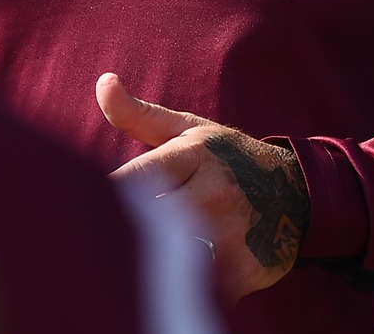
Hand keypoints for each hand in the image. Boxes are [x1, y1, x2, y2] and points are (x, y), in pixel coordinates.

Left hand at [97, 72, 308, 299]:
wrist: (298, 192)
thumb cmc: (228, 159)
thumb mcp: (190, 131)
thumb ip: (138, 115)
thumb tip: (102, 82)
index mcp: (193, 155)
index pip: (138, 177)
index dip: (105, 195)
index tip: (75, 205)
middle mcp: (212, 192)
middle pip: (149, 223)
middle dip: (118, 233)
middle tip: (84, 245)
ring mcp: (230, 233)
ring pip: (170, 260)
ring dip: (143, 266)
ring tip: (114, 271)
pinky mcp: (244, 270)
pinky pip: (197, 288)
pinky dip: (175, 290)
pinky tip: (155, 288)